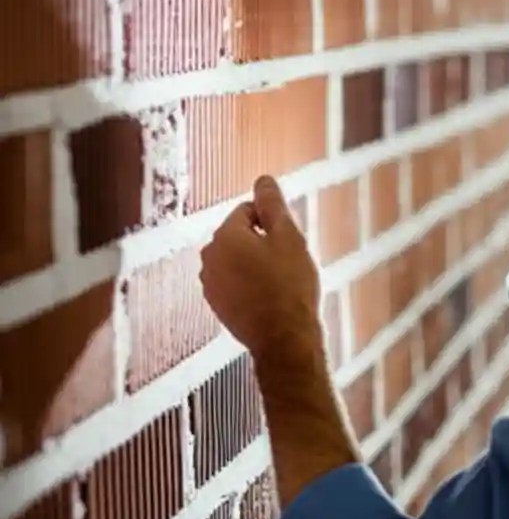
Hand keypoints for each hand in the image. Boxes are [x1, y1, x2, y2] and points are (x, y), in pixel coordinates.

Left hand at [200, 176, 321, 364]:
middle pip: (239, 236)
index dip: (273, 223)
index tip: (288, 243)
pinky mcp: (216, 304)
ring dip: (255, 265)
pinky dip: (249, 285)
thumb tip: (263, 180)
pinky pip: (233, 283)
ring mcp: (210, 283)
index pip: (248, 211)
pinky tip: (269, 298)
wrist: (284, 338)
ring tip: (279, 283)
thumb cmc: (289, 287)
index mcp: (225, 236)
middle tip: (286, 264)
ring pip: (236, 260)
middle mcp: (209, 257)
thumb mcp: (289, 238)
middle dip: (262, 244)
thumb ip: (272, 205)